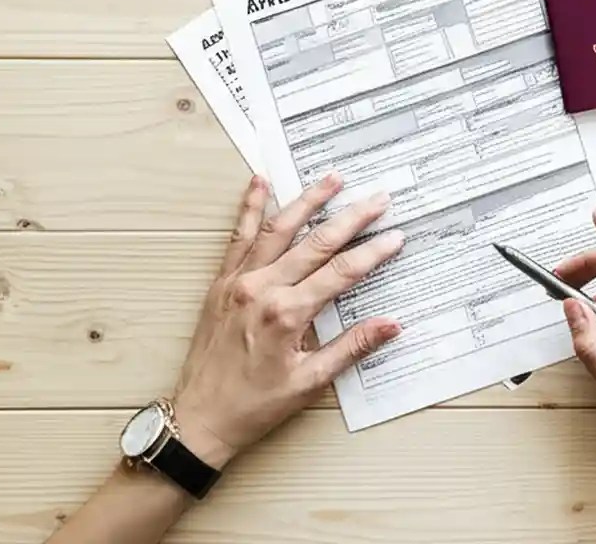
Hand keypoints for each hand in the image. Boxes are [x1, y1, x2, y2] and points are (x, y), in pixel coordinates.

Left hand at [171, 173, 403, 467]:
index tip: (395, 236)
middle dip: (351, 219)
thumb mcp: (309, 383)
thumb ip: (351, 347)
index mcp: (287, 314)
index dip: (372, 253)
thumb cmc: (253, 405)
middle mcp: (262, 289)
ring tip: (332, 179)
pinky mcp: (221, 283)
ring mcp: (239, 282)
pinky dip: (249, 208)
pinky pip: (238, 237)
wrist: (199, 417)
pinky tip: (260, 183)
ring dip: (307, 201)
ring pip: (278, 229)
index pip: (341, 274)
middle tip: (377, 199)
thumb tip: (391, 325)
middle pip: (316, 243)